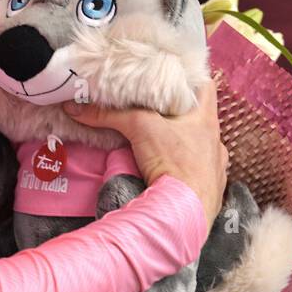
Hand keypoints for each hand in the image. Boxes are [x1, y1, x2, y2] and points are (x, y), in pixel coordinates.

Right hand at [60, 81, 227, 227]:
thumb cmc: (172, 163)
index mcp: (207, 120)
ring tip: (162, 142)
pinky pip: (200, 175)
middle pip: (201, 119)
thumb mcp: (140, 129)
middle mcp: (216, 142)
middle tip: (159, 110)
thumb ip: (109, 115)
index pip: (206, 86)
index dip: (191, 79)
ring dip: (185, 145)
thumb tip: (74, 106)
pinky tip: (171, 172)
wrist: (185, 213)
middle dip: (182, 115)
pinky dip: (187, 171)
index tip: (174, 77)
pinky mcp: (211, 191)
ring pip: (201, 148)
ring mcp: (216, 169)